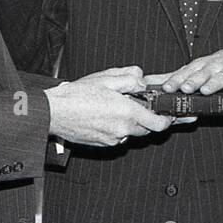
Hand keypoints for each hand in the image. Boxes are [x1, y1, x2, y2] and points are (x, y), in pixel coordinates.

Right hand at [45, 67, 171, 147]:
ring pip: (131, 133)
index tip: (168, 115)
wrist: (53, 112)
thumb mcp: (106, 78)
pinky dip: (117, 128)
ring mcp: (112, 139)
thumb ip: (130, 78)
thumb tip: (142, 81)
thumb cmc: (76, 95)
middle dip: (146, 118)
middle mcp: (122, 129)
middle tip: (138, 105)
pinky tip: (104, 116)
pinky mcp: (102, 144)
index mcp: (128, 113)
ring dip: (130, 123)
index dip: (167, 120)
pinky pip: (117, 137)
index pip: (159, 124)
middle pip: (146, 129)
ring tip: (116, 108)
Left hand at [145, 43, 222, 95]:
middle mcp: (212, 68)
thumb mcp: (194, 69)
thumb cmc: (216, 65)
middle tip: (185, 88)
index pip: (185, 74)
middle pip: (201, 75)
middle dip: (192, 81)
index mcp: (199, 68)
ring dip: (213, 84)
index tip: (166, 88)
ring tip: (207, 90)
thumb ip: (173, 77)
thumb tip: (146, 82)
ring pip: (221, 78)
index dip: (175, 81)